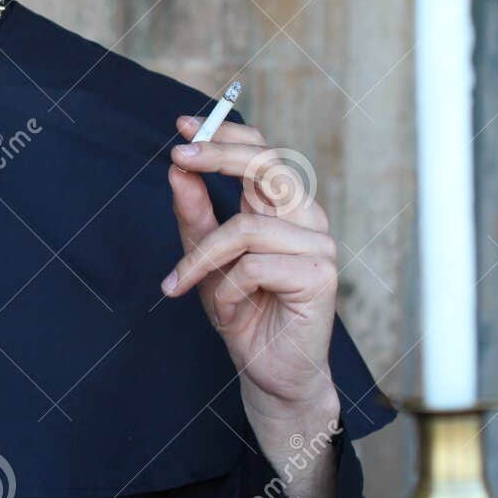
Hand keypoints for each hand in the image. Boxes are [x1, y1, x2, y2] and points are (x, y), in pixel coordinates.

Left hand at [161, 115, 338, 417]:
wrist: (268, 372)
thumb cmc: (242, 311)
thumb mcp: (204, 258)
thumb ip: (194, 214)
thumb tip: (177, 168)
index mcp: (280, 207)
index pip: (262, 152)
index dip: (226, 134)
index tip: (182, 126)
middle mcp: (305, 219)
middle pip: (270, 164)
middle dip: (219, 156)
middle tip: (177, 157)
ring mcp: (318, 245)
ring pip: (246, 227)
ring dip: (202, 259)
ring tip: (182, 285)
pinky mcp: (320, 275)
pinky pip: (253, 266)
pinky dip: (226, 289)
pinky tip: (228, 311)